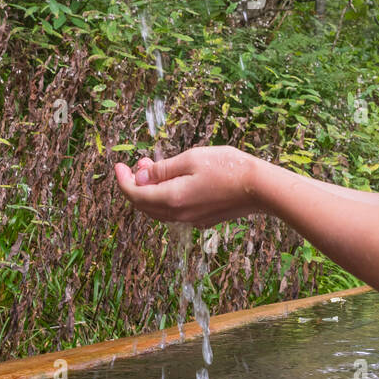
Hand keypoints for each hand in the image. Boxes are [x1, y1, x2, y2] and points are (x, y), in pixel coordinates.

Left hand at [113, 145, 262, 226]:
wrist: (260, 187)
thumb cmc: (228, 168)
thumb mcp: (191, 159)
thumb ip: (162, 169)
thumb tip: (140, 177)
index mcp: (172, 199)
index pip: (135, 195)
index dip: (123, 180)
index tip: (119, 165)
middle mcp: (179, 214)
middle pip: (144, 205)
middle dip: (135, 184)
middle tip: (137, 164)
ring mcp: (192, 219)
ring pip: (158, 210)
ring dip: (150, 192)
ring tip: (153, 169)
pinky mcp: (203, 219)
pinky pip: (174, 211)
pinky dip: (165, 198)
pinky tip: (173, 182)